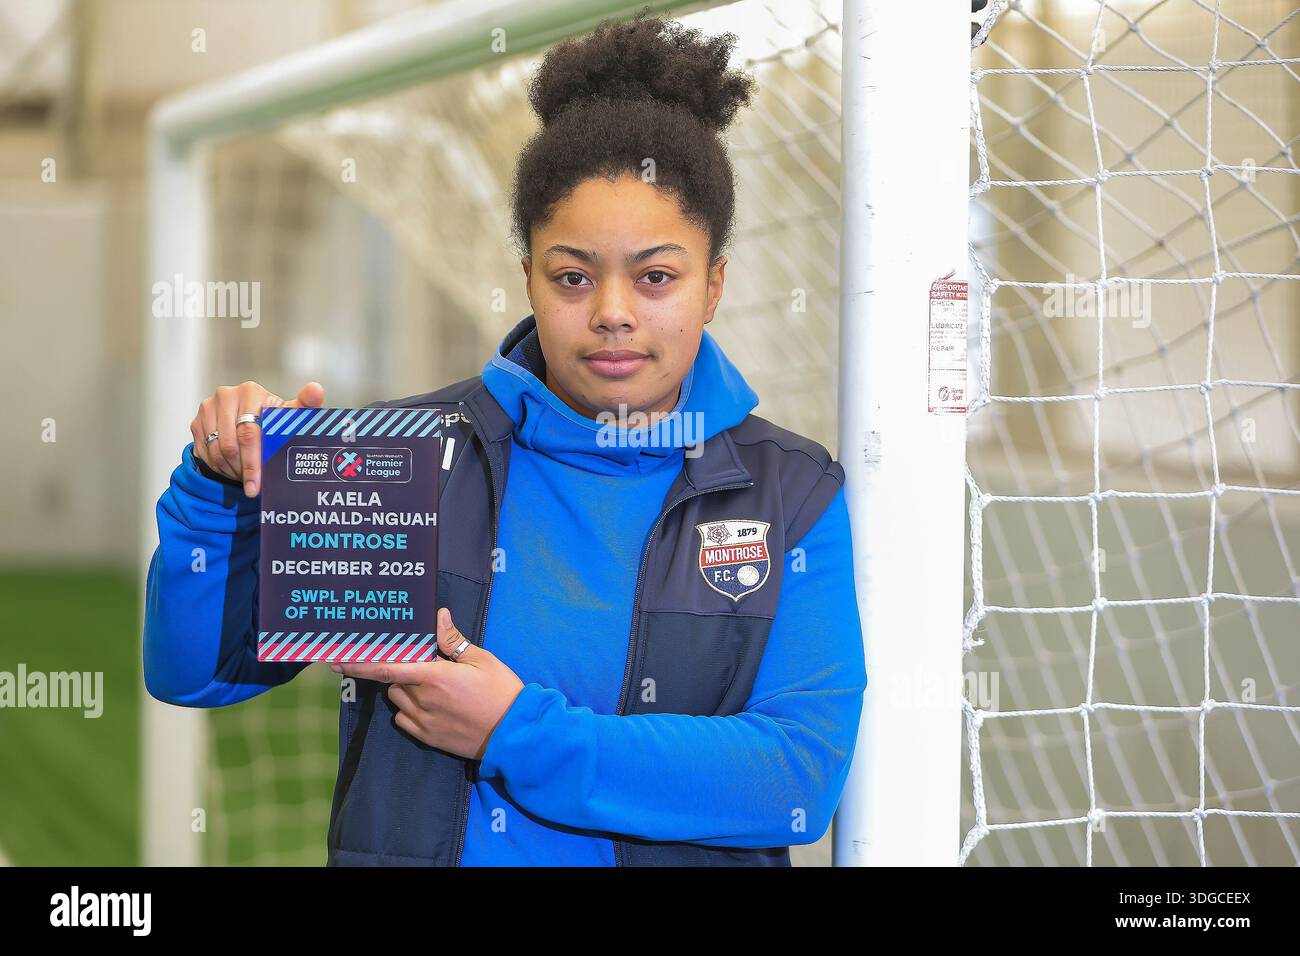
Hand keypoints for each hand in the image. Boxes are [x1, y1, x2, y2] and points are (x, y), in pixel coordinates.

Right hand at [190, 380, 324, 495]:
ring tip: (244, 476)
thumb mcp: (292, 414)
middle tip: (252, 488)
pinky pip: (204, 452)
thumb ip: (307, 403)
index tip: (258, 484)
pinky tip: (231, 468)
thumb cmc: (277, 420)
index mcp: (251, 391)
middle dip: (243, 470)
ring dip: (231, 469)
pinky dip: (218, 466)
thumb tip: (316, 389)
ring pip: (217, 451)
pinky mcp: (197, 420)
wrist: (252, 420)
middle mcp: (226, 395)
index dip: (254, 462)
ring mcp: (208, 407)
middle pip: (232, 445)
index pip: (250, 434)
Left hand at [330, 608, 524, 759]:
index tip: (337, 660)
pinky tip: (432, 706)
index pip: (387, 668)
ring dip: (406, 690)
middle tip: (426, 666)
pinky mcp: (428, 738)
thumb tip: (437, 616)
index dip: (359, 663)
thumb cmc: (501, 692)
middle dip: (402, 671)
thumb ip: (453, 640)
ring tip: (433, 686)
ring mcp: (424, 722)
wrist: (514, 734)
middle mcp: (423, 701)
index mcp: (434, 677)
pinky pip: (405, 720)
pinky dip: (410, 710)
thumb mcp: (481, 660)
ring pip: (398, 700)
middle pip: (394, 681)